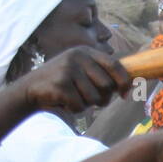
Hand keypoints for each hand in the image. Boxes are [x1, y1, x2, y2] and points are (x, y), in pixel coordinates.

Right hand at [9, 47, 131, 114]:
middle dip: (102, 98)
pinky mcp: (60, 84)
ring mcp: (68, 69)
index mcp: (86, 52)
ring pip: (95, 99)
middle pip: (107, 86)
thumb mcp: (82, 71)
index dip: (125, 83)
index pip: (116, 66)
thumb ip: (102, 74)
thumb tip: (132, 85)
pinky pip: (80, 106)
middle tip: (88, 98)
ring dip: (87, 105)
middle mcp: (78, 57)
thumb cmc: (64, 84)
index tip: (125, 95)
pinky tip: (64, 102)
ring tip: (73, 97)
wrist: (30, 89)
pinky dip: (74, 109)